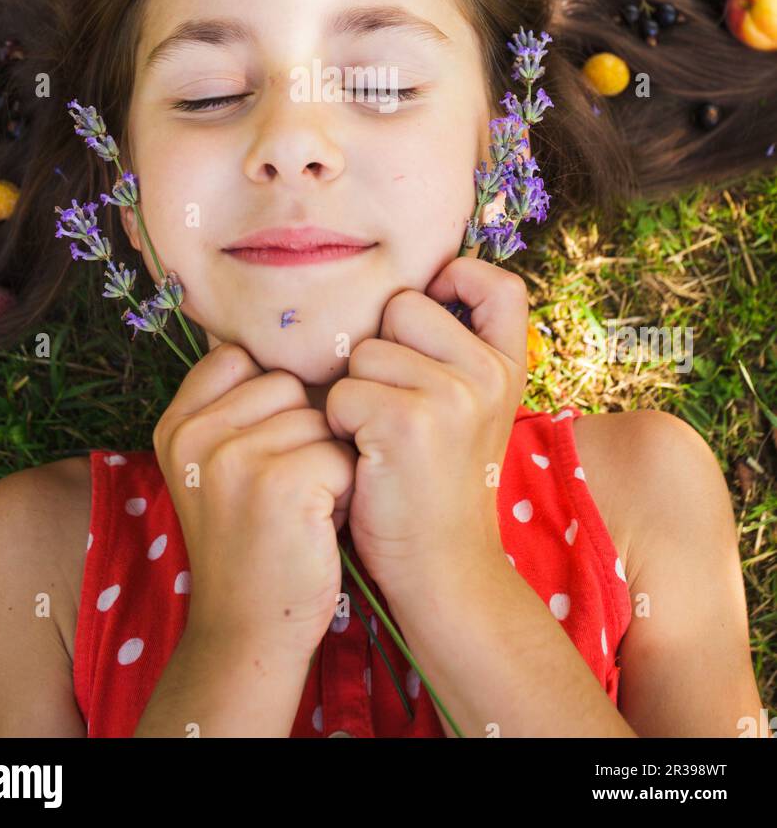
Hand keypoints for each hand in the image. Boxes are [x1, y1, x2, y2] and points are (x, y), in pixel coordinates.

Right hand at [153, 342, 356, 663]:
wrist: (247, 632)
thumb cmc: (252, 541)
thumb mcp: (220, 467)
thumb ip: (238, 406)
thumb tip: (296, 338)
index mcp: (175, 425)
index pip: (240, 359)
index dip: (272, 401)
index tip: (265, 452)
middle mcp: (194, 436)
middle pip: (288, 385)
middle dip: (305, 434)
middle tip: (286, 492)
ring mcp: (233, 459)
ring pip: (320, 418)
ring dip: (328, 462)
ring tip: (302, 510)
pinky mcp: (279, 485)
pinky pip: (341, 455)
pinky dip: (345, 491)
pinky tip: (319, 527)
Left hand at [324, 256, 527, 601]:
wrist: (443, 571)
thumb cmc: (437, 484)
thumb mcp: (470, 412)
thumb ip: (454, 354)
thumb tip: (402, 293)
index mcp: (507, 367)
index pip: (498, 283)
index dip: (457, 276)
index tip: (430, 306)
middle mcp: (489, 374)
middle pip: (404, 306)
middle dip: (382, 349)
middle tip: (393, 406)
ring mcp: (452, 396)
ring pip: (365, 350)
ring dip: (354, 391)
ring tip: (379, 439)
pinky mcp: (407, 422)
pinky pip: (343, 391)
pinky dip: (338, 424)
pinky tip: (364, 458)